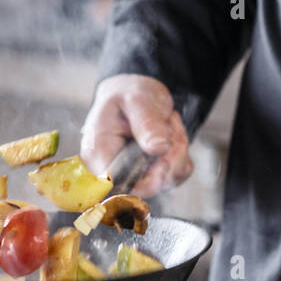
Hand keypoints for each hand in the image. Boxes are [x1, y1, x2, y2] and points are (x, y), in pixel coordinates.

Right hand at [80, 73, 193, 198]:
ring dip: (178, 149)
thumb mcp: (136, 100)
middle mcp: (114, 172)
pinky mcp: (153, 174)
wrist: (134, 92)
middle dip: (169, 156)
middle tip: (169, 125)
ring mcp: (135, 176)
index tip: (162, 152)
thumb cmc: (126, 94)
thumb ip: (146, 122)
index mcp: (98, 156)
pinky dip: (182, 153)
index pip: (119, 188)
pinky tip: (171, 132)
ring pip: (167, 181)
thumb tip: (158, 149)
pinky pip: (177, 175)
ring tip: (168, 122)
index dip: (146, 179)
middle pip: (148, 187)